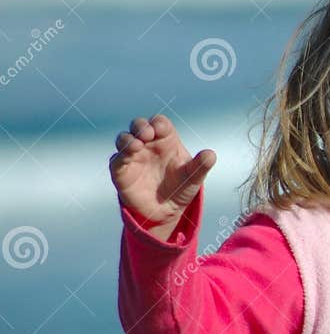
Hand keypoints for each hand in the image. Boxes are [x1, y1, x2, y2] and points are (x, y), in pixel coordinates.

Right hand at [109, 114, 215, 239]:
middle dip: (141, 125)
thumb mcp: (194, 177)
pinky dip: (119, 158)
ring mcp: (133, 157)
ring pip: (124, 139)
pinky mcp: (121, 172)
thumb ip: (201, 165)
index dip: (159, 123)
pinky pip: (116, 161)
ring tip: (136, 145)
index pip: (160, 123)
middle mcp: (148, 145)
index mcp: (166, 140)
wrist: (167, 210)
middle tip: (147, 133)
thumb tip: (210, 155)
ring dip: (127, 139)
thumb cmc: (181, 187)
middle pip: (139, 125)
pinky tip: (126, 159)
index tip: (160, 129)